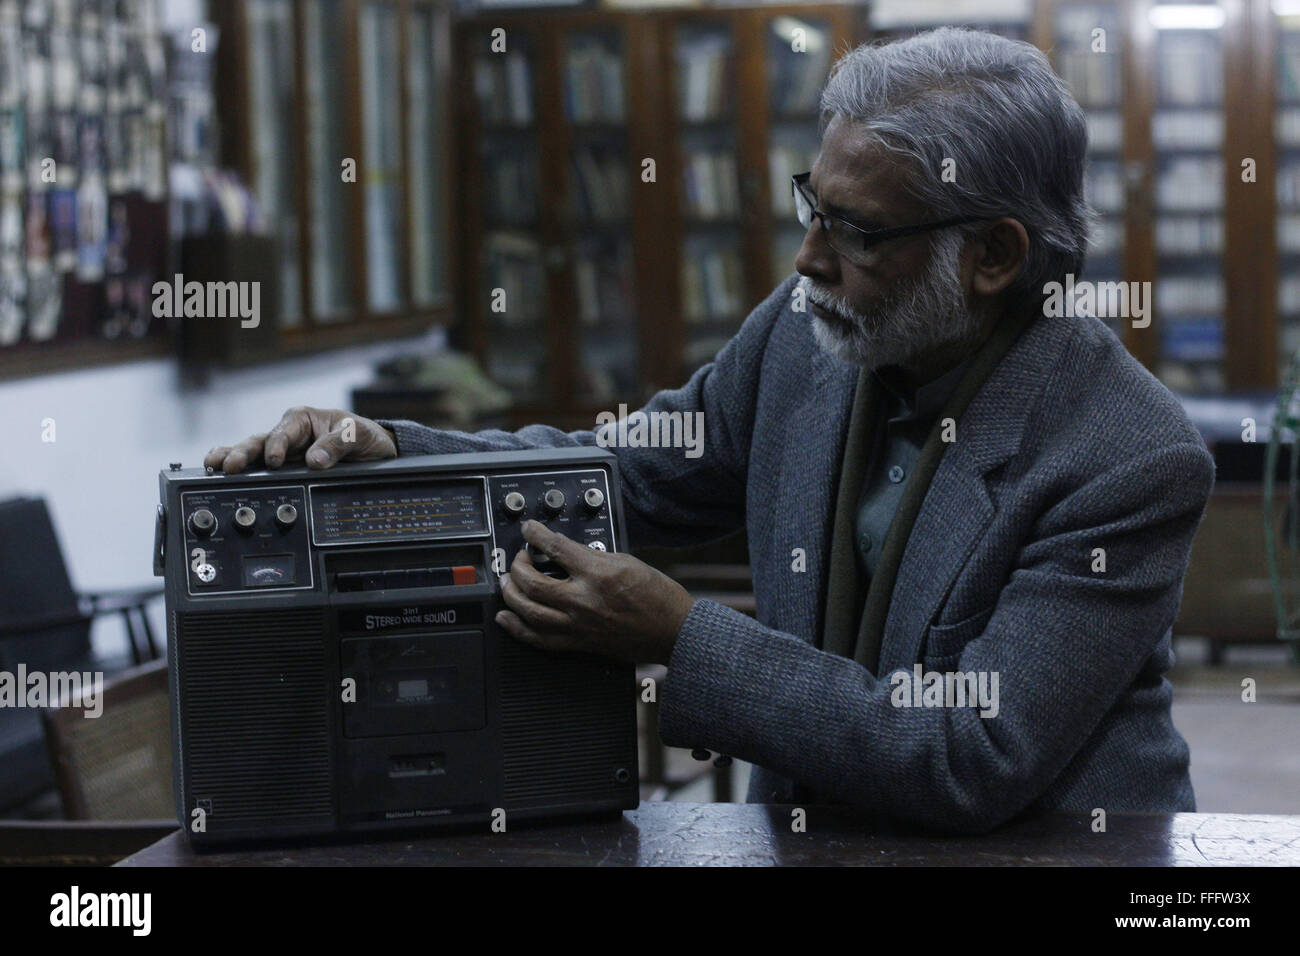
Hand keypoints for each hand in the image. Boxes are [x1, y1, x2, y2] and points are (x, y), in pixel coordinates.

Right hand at [204, 406, 397, 473]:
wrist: (374, 452)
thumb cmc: (363, 436)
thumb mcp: (357, 435)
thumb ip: (337, 445)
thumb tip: (315, 461)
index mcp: (302, 419)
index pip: (283, 432)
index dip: (277, 446)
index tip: (274, 461)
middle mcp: (287, 435)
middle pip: (259, 442)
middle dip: (243, 453)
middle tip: (228, 466)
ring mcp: (283, 453)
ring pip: (253, 456)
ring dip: (234, 460)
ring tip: (214, 467)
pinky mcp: (284, 469)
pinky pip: (260, 470)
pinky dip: (243, 473)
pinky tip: (222, 475)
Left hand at [496, 520, 695, 664]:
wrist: (673, 631)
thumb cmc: (658, 597)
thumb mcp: (627, 561)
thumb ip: (593, 557)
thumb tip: (567, 552)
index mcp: (598, 573)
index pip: (555, 548)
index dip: (536, 534)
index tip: (529, 529)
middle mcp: (583, 600)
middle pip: (532, 582)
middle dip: (517, 567)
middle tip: (518, 559)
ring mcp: (578, 625)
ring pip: (529, 611)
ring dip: (511, 594)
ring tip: (508, 583)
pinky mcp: (579, 643)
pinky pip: (539, 639)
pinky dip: (517, 629)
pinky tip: (506, 618)